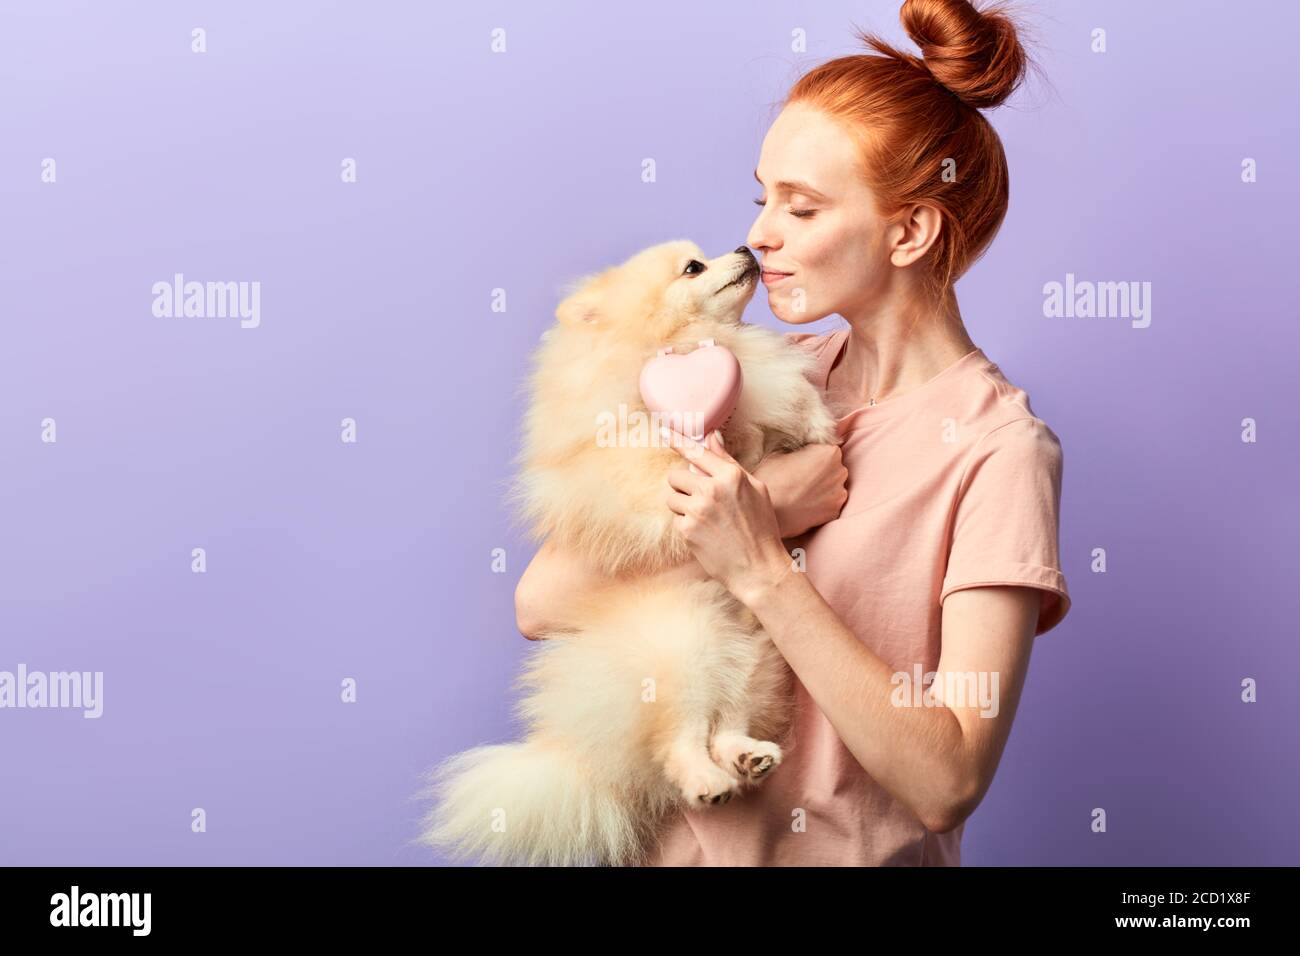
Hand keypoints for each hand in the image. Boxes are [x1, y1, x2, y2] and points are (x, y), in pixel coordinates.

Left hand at [660, 426, 789, 605]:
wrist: (759, 568)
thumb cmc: (761, 528)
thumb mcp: (755, 489)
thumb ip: (729, 463)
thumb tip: (713, 437)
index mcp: (731, 476)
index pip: (697, 452)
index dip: (678, 441)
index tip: (665, 432)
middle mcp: (712, 489)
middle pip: (675, 476)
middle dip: (682, 486)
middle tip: (697, 498)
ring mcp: (698, 510)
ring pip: (671, 498)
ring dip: (682, 506)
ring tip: (704, 519)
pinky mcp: (687, 530)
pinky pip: (676, 520)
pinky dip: (687, 526)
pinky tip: (706, 535)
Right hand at [753, 442, 848, 537]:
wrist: (768, 512)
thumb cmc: (770, 479)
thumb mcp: (779, 452)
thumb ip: (797, 448)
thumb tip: (799, 449)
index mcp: (829, 452)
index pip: (826, 448)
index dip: (812, 454)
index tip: (800, 460)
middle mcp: (840, 472)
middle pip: (833, 467)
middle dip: (820, 470)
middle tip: (799, 476)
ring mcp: (839, 494)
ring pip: (832, 486)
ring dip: (821, 487)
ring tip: (801, 492)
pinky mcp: (835, 512)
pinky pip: (830, 503)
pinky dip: (820, 504)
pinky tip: (804, 504)